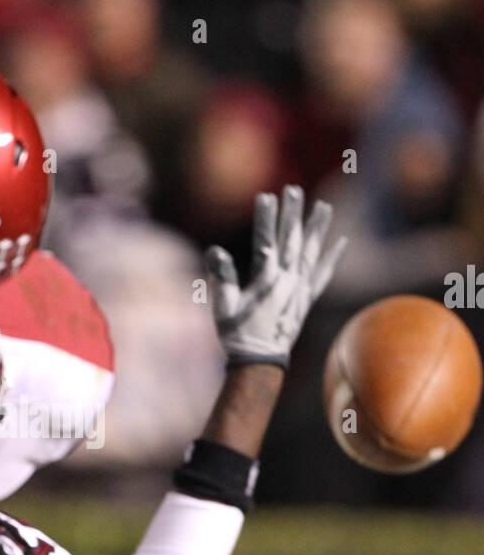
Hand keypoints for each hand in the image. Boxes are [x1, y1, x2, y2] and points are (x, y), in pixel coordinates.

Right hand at [206, 185, 345, 367]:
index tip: (266, 196)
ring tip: (324, 207)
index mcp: (266, 281)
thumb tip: (215, 251)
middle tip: (295, 190)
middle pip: (291, 241)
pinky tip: (340, 243)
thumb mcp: (224, 307)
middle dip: (293, 214)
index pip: (266, 242)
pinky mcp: (306, 300)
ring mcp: (300, 290)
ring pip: (311, 253)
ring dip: (317, 229)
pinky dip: (331, 258)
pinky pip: (322, 275)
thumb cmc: (237, 335)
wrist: (260, 364)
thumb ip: (223, 278)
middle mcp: (287, 282)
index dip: (266, 218)